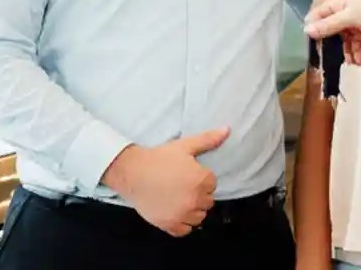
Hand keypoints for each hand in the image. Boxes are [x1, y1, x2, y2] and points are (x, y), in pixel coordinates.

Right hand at [101, 127, 229, 236]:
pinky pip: (185, 230)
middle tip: (183, 186)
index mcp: (202, 180)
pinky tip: (175, 212)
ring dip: (193, 210)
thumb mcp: (185, 145)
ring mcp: (183, 214)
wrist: (133, 172)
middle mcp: (196, 200)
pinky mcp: (170, 225)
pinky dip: (182, 224)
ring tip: (179, 199)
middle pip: (208, 202)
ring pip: (199, 217)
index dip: (201, 179)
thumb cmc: (159, 158)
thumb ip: (208, 139)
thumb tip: (227, 129)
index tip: (189, 175)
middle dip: (199, 194)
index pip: (212, 184)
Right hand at [303, 0, 360, 65]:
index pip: (322, 14)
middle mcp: (351, 20)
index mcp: (344, 7)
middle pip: (335, 38)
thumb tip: (307, 29)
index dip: (316, 25)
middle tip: (343, 51)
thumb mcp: (351, 16)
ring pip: (349, 50)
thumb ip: (329, 24)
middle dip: (339, 47)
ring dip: (354, 54)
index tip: (311, 39)